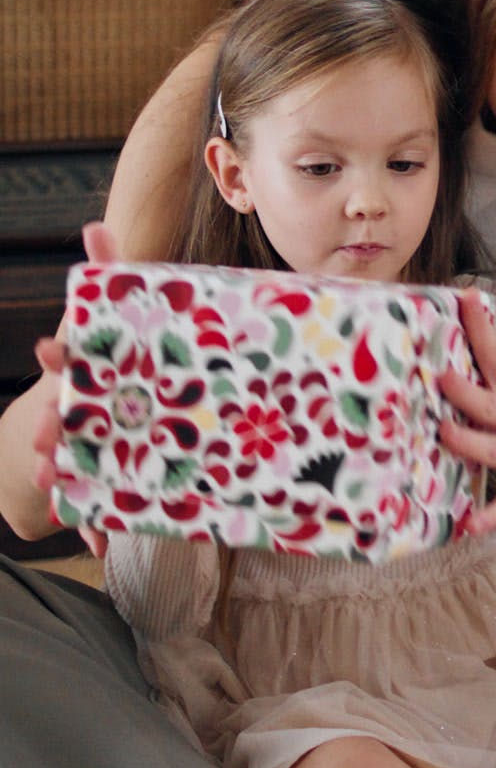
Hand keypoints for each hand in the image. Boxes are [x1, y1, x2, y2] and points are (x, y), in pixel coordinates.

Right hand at [30, 220, 118, 558]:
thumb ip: (114, 269)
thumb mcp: (136, 309)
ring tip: (55, 489)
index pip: (69, 358)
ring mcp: (104, 440)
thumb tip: (94, 226)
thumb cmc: (145, 346)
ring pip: (77, 461)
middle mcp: (91, 405)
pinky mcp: (125, 474)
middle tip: (47, 437)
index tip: (49, 349)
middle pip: (63, 417)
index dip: (59, 355)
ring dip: (61, 475)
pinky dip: (100, 522)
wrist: (177, 396)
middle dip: (50, 429)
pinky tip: (99, 542)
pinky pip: (108, 499)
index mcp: (94, 368)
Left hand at [439, 288, 495, 535]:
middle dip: (465, 392)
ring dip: (468, 443)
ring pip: (494, 450)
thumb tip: (445, 361)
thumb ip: (493, 385)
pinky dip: (488, 516)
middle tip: (442, 377)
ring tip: (443, 434)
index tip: (465, 298)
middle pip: (490, 404)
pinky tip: (469, 524)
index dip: (480, 328)